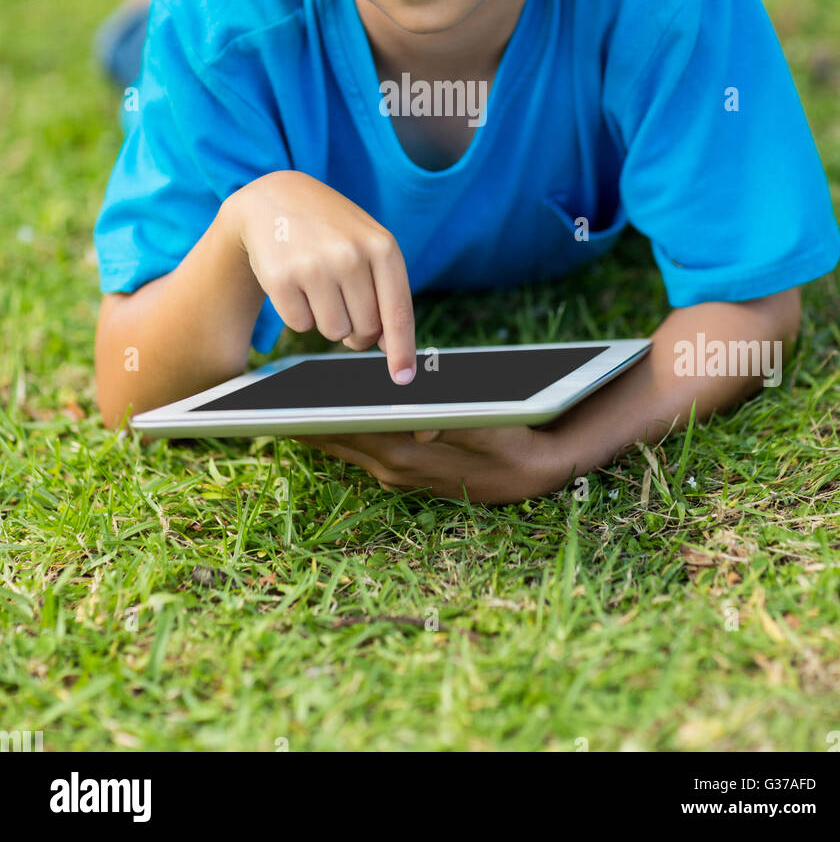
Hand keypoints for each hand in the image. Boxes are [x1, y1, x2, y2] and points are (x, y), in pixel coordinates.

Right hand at [223, 171, 415, 383]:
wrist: (276, 198)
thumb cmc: (332, 229)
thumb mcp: (368, 245)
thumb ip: (385, 290)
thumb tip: (389, 347)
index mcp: (382, 246)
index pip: (397, 311)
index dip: (401, 350)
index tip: (403, 378)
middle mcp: (350, 255)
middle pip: (365, 329)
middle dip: (357, 327)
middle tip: (343, 298)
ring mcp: (314, 266)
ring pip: (333, 331)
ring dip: (327, 318)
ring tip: (318, 283)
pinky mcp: (281, 278)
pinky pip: (299, 325)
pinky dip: (298, 312)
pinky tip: (295, 280)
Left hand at [291, 422, 573, 504]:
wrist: (539, 470)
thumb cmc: (515, 439)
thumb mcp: (492, 429)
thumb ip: (457, 425)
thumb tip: (422, 425)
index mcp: (410, 456)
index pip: (349, 436)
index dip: (312, 424)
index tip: (276, 413)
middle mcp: (397, 469)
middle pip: (338, 443)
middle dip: (303, 425)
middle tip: (262, 404)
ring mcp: (399, 473)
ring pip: (347, 447)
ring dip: (319, 430)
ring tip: (285, 404)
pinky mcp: (407, 470)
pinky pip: (364, 450)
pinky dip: (343, 433)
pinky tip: (330, 413)